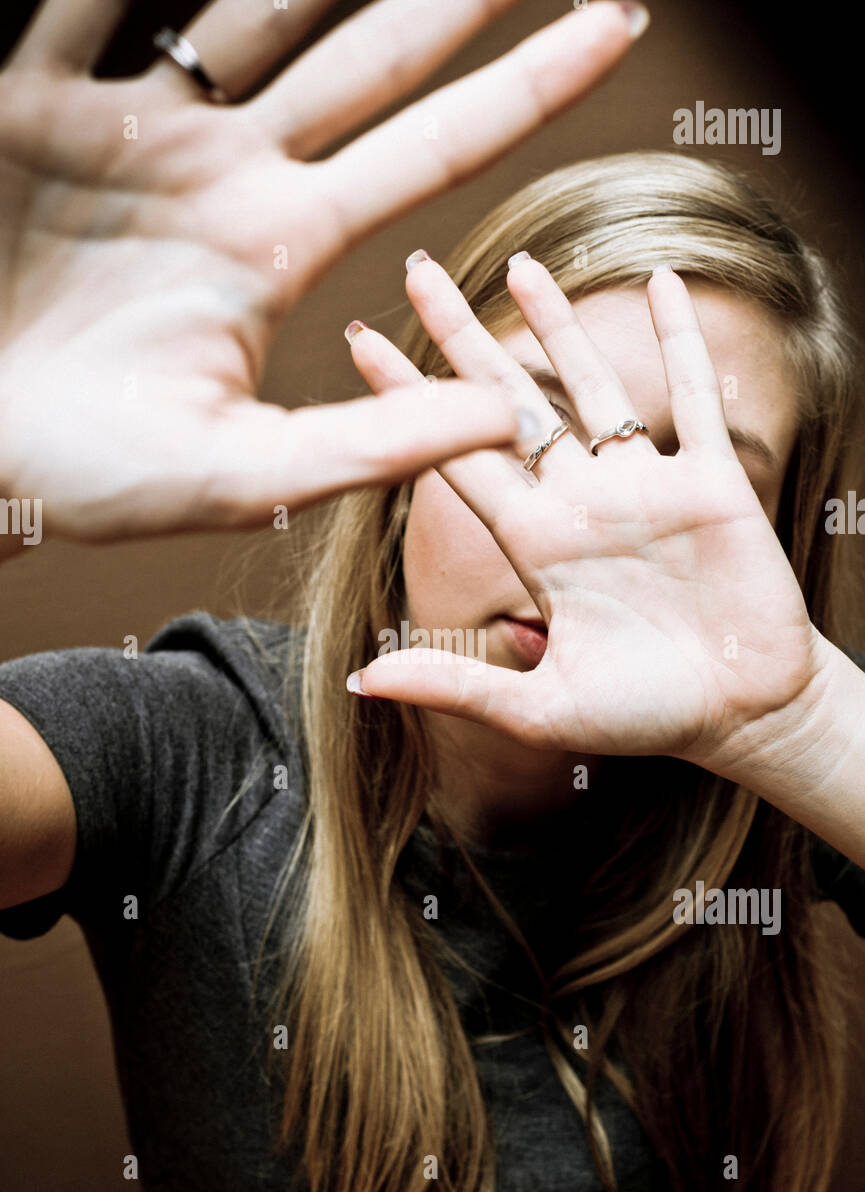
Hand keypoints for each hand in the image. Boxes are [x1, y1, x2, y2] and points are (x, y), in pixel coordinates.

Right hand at [0, 0, 643, 541]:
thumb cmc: (93, 481)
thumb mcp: (249, 472)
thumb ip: (376, 441)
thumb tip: (513, 419)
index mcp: (278, 247)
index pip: (432, 149)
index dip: (526, 86)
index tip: (617, 25)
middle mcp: (223, 173)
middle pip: (361, 55)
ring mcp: (130, 129)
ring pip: (245, 7)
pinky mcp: (30, 107)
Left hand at [346, 252, 831, 774]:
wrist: (740, 719)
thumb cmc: (642, 717)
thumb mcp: (540, 710)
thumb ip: (456, 682)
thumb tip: (362, 678)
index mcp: (535, 548)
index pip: (457, 457)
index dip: (408, 403)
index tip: (361, 344)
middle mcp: (581, 505)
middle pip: (513, 403)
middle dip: (464, 338)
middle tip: (420, 269)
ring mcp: (644, 488)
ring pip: (596, 386)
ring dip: (561, 324)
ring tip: (524, 263)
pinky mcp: (710, 484)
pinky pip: (694, 398)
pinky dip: (681, 341)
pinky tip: (660, 284)